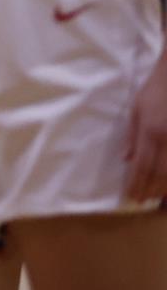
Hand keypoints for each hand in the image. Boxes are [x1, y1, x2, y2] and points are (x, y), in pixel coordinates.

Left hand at [125, 55, 166, 202]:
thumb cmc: (157, 88)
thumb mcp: (137, 107)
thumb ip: (132, 134)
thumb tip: (127, 160)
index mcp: (151, 130)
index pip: (142, 165)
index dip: (136, 183)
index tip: (131, 196)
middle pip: (160, 172)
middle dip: (150, 189)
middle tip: (141, 201)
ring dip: (164, 187)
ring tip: (155, 198)